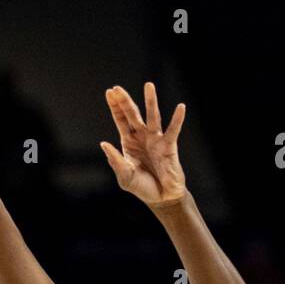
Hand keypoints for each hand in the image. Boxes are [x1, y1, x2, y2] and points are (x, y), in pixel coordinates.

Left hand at [100, 83, 187, 208]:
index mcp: (128, 142)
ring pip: (152, 116)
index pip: (120, 120)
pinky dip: (177, 119)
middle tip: (117, 88)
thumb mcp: (125, 176)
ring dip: (150, 101)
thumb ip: (115, 160)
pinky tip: (180, 107)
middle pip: (132, 114)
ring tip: (148, 85)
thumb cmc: (142, 187)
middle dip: (125, 101)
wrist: (161, 198)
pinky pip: (173, 130)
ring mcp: (156, 139)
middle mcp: (142, 137)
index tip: (110, 92)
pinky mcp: (169, 146)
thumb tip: (103, 143)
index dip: (115, 106)